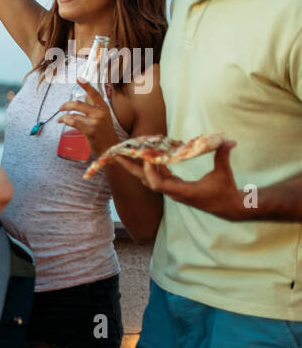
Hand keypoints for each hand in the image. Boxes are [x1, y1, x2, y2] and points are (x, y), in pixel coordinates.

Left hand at [58, 77, 116, 156]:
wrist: (111, 147)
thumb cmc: (105, 131)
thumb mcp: (103, 116)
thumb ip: (93, 105)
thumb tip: (84, 96)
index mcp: (104, 107)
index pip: (94, 94)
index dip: (86, 85)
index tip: (78, 78)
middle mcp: (101, 113)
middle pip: (78, 104)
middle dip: (66, 105)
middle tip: (60, 108)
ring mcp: (96, 122)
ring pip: (74, 114)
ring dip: (64, 116)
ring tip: (61, 119)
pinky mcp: (90, 131)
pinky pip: (73, 123)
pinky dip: (66, 121)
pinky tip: (63, 122)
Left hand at [114, 140, 248, 219]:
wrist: (227, 207)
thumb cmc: (225, 191)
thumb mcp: (224, 174)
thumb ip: (223, 157)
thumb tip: (229, 141)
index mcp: (182, 192)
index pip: (158, 185)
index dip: (150, 173)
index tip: (147, 158)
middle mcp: (173, 193)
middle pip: (147, 181)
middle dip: (131, 168)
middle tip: (118, 155)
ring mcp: (173, 191)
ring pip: (150, 179)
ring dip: (138, 166)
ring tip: (127, 153)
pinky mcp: (175, 188)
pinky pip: (158, 177)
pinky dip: (152, 167)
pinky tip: (148, 156)